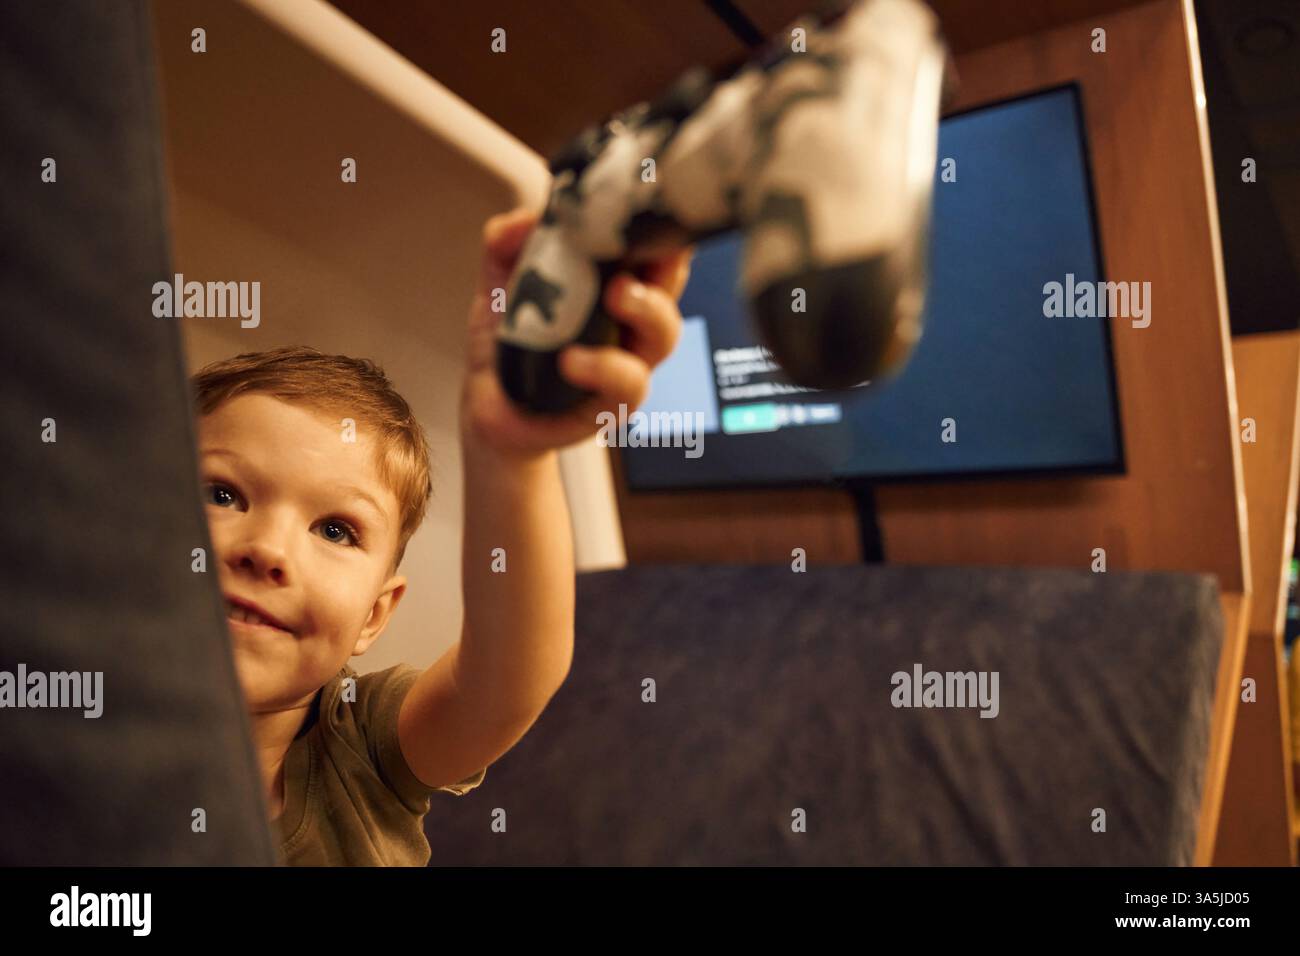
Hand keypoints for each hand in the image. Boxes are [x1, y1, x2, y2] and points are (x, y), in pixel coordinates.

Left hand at [460, 206, 692, 460]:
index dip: (661, 225)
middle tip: (634, 245)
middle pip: (671, 284)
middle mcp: (630, 319)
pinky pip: (628, 384)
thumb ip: (507, 242)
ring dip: (647, 309)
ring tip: (616, 296)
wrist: (490, 405)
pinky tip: (571, 360)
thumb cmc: (510, 340)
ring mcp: (628, 360)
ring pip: (664, 333)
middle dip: (667, 262)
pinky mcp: (613, 403)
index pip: (653, 247)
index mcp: (612, 282)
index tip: (650, 204)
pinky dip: (604, 367)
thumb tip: (527, 219)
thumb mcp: (500, 280)